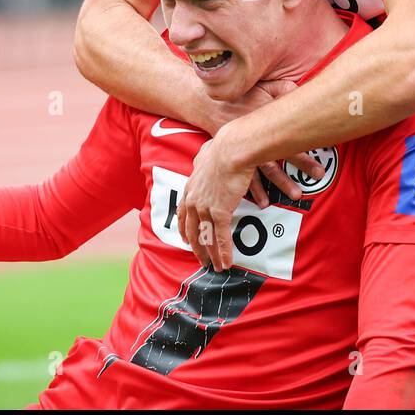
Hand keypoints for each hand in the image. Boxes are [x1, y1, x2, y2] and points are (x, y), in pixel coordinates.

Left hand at [177, 136, 255, 271]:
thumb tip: (202, 157)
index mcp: (190, 187)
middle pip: (192, 230)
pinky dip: (224, 252)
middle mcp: (194, 200)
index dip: (184, 228)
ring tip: (215, 266)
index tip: (185, 239)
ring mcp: (205, 207)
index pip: (182, 213)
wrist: (232, 149)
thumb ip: (202, 160)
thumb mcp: (206, 153)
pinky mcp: (220, 211)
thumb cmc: (224, 147)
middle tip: (201, 260)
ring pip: (206, 237)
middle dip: (197, 247)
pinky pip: (221, 237)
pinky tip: (226, 262)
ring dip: (211, 254)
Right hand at [194, 79, 321, 206]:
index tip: (319, 166)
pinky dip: (255, 189)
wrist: (208, 104)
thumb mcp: (262, 87)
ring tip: (294, 193)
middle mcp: (255, 138)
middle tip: (313, 181)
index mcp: (264, 121)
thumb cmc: (240, 96)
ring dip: (280, 183)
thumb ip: (281, 88)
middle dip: (297, 170)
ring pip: (265, 170)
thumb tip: (300, 89)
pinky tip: (263, 200)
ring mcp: (244, 149)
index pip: (289, 138)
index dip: (304, 153)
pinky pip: (246, 177)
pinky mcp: (234, 158)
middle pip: (280, 156)